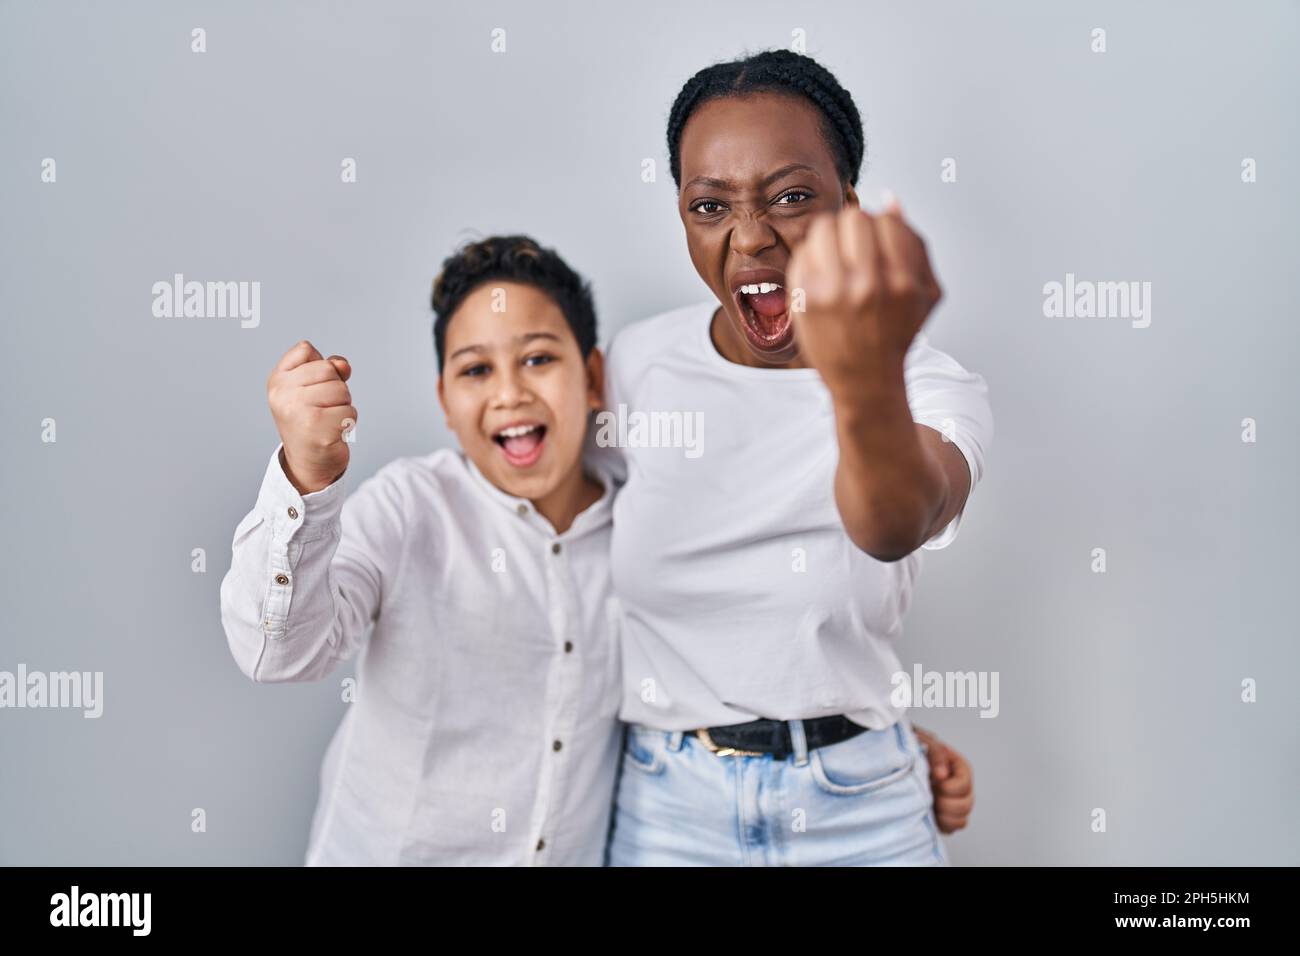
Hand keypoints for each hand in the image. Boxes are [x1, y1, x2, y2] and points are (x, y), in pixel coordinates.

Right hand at [266, 340, 355, 493]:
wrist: (308, 462)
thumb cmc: (312, 420)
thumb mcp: (313, 387)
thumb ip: (328, 368)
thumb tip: (342, 365)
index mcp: (277, 380)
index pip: (306, 349)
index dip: (318, 366)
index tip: (310, 388)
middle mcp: (282, 395)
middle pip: (328, 370)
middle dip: (335, 388)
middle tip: (322, 408)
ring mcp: (297, 412)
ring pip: (341, 390)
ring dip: (343, 406)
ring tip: (327, 420)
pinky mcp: (317, 430)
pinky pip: (349, 412)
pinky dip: (348, 423)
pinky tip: (333, 432)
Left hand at [786, 194, 941, 395]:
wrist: (865, 378)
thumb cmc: (897, 332)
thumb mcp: (926, 293)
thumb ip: (916, 245)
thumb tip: (891, 200)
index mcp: (902, 281)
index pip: (886, 219)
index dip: (882, 225)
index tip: (879, 242)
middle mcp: (867, 284)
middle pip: (853, 217)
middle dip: (855, 227)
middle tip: (856, 246)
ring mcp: (832, 291)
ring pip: (824, 227)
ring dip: (831, 236)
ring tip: (838, 256)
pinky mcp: (805, 298)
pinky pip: (804, 251)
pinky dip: (812, 257)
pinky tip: (822, 275)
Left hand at [914, 725, 974, 833]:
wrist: (898, 760)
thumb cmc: (914, 747)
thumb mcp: (925, 742)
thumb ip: (936, 754)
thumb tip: (942, 775)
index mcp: (960, 769)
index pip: (963, 786)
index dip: (947, 787)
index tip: (932, 780)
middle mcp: (961, 788)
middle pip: (965, 806)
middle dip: (944, 803)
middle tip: (929, 794)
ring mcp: (954, 803)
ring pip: (961, 821)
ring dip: (943, 816)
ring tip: (928, 804)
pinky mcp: (944, 816)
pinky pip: (951, 829)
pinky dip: (940, 825)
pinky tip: (928, 813)